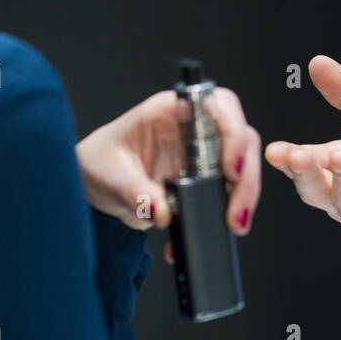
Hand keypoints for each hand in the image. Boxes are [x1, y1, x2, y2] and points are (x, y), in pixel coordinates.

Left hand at [76, 88, 260, 255]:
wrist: (94, 182)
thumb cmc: (100, 162)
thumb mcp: (110, 175)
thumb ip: (134, 192)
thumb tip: (162, 211)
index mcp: (172, 110)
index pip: (218, 106)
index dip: (233, 132)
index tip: (230, 168)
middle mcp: (195, 127)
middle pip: (241, 139)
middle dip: (245, 177)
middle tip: (235, 213)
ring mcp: (204, 152)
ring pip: (242, 166)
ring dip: (242, 197)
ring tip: (231, 225)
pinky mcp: (206, 177)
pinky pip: (228, 192)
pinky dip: (223, 213)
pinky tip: (203, 232)